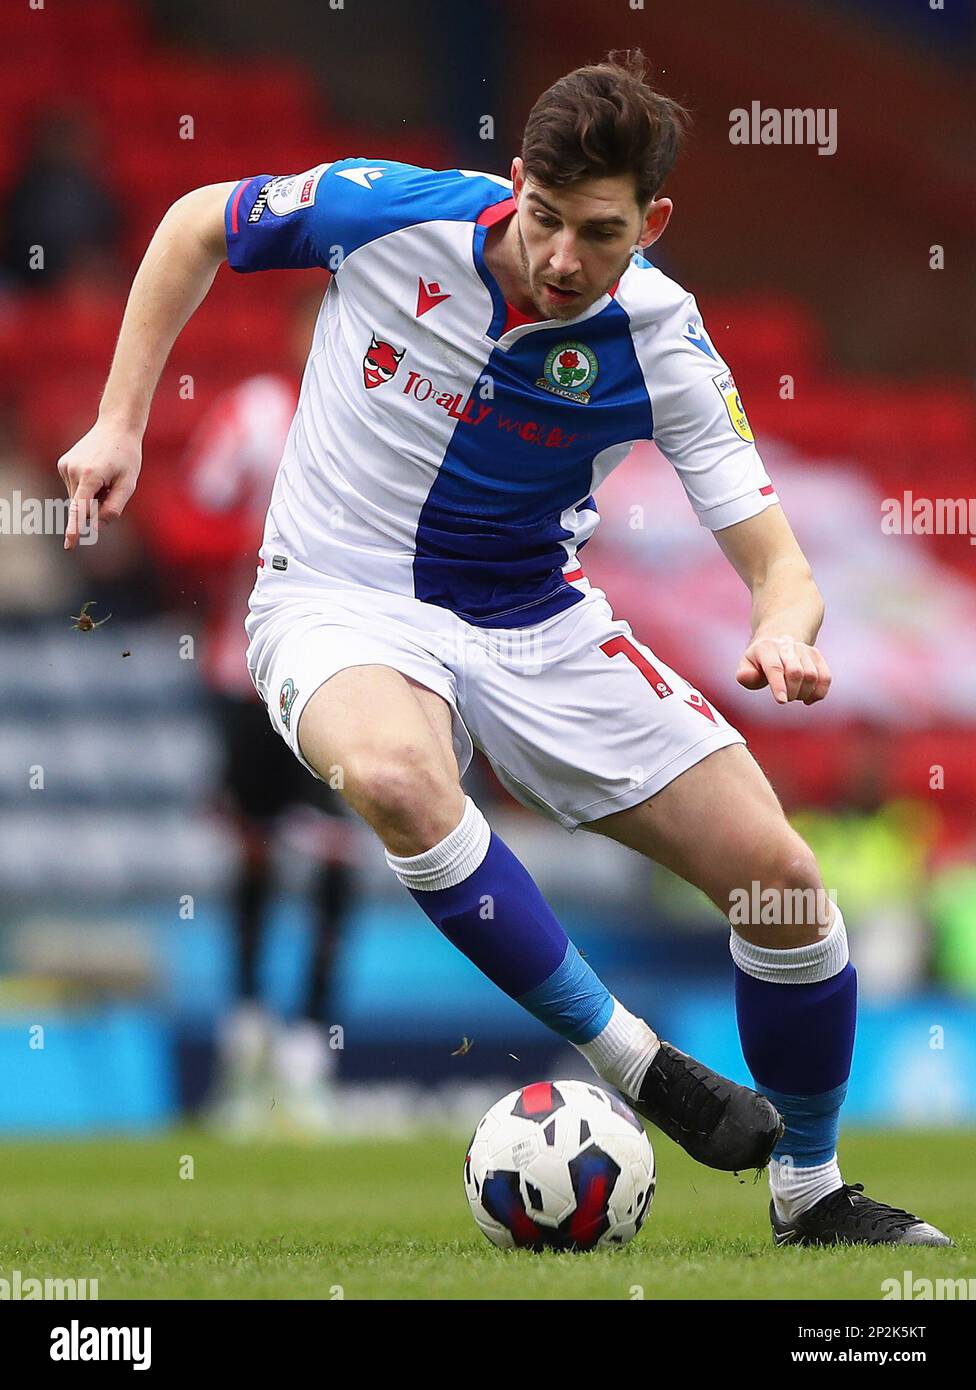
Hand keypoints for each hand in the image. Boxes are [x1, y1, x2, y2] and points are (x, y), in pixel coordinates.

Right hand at [57, 420, 142, 549]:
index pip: (81, 509)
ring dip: (92, 496)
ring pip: (78, 499)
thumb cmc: (127, 456)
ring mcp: (65, 466)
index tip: (69, 545)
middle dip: (97, 505)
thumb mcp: (129, 484)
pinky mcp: (62, 464)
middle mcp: (73, 470)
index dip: (76, 529)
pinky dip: (86, 487)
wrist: (116, 427)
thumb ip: (114, 507)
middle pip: (83, 506)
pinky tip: (97, 471)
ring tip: (105, 475)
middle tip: (113, 485)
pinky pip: (75, 488)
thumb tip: (96, 526)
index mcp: (90, 476)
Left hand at [735, 634, 830, 704]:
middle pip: (796, 673)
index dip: (779, 685)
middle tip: (785, 697)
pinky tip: (807, 698)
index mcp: (766, 648)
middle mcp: (787, 646)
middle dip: (792, 692)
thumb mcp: (746, 666)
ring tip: (794, 694)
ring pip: (812, 676)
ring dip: (804, 693)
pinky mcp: (817, 656)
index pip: (774, 667)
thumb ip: (745, 675)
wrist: (777, 642)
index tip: (781, 701)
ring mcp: (804, 650)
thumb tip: (748, 678)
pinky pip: (825, 678)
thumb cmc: (760, 661)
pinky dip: (818, 693)